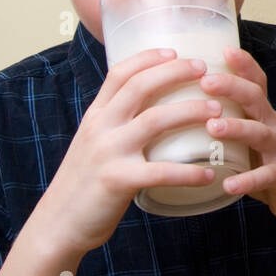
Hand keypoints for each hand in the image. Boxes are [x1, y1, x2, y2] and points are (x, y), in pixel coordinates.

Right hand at [33, 49, 223, 257]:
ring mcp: (108, 153)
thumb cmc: (83, 185)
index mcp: (95, 117)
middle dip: (175, 72)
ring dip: (190, 111)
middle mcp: (100, 128)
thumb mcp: (93, 144)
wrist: (57, 225)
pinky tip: (210, 173)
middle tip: (205, 70)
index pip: (119, 74)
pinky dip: (189, 172)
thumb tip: (150, 109)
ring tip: (217, 111)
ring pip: (155, 120)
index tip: (175, 50)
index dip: (148, 58)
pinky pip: (161, 171)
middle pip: (140, 87)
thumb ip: (115, 125)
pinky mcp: (118, 181)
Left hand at [198, 45, 275, 227]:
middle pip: (256, 99)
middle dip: (232, 87)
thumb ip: (227, 121)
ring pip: (260, 133)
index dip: (244, 64)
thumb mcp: (251, 135)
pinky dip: (248, 179)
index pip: (256, 81)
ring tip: (213, 127)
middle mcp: (274, 124)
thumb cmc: (267, 161)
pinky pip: (266, 175)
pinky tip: (229, 184)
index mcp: (263, 113)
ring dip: (237, 128)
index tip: (224, 49)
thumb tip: (181, 108)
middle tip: (206, 81)